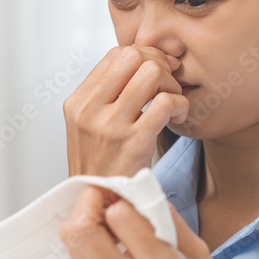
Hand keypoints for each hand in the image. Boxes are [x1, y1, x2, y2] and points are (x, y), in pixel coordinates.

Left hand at [58, 185, 243, 258]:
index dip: (122, 195)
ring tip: (108, 220)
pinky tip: (109, 245)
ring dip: (85, 222)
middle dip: (89, 202)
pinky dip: (88, 245)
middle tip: (106, 198)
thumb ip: (170, 222)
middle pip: (80, 230)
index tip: (130, 192)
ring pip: (73, 245)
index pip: (120, 216)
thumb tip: (144, 192)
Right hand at [63, 45, 189, 177]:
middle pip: (134, 55)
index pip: (116, 54)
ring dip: (171, 84)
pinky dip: (180, 105)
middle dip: (159, 65)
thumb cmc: (102, 165)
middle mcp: (89, 110)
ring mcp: (110, 126)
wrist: (99, 204)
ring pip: (151, 72)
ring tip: (172, 102)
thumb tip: (140, 60)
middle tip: (168, 85)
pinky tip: (178, 117)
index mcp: (78, 102)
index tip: (158, 70)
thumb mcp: (89, 125)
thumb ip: (106, 94)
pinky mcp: (133, 142)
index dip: (144, 55)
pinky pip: (165, 102)